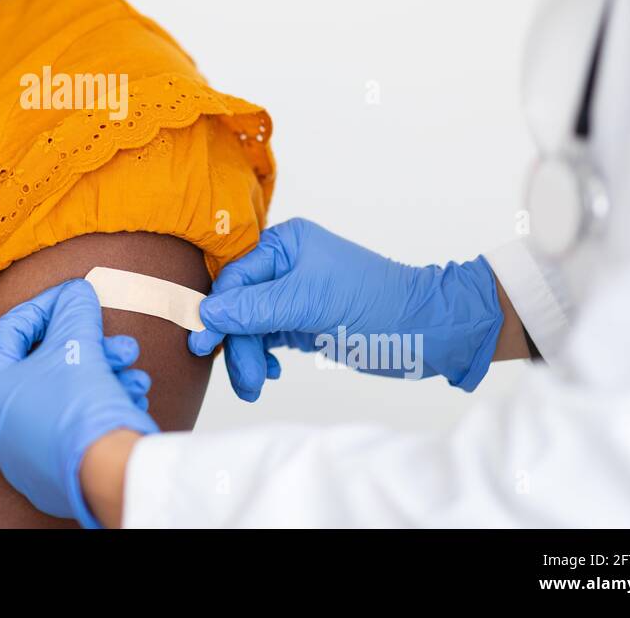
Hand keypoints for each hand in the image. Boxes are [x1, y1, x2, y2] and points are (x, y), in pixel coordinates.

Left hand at [0, 278, 158, 526]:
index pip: (6, 333)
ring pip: (64, 395)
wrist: (107, 472)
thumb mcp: (78, 343)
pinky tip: (132, 397)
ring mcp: (23, 451)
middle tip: (118, 343)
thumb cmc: (80, 406)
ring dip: (103, 376)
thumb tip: (76, 293)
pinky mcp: (50, 470)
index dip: (40, 307)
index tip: (71, 298)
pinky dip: (100, 405)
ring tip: (134, 374)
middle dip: (88, 347)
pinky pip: (73, 424)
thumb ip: (74, 310)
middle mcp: (0, 424)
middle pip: (44, 366)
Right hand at [189, 219, 503, 399]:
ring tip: (257, 385)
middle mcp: (285, 264)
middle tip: (246, 380)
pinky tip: (271, 373)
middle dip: (238, 343)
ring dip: (248, 357)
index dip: (218, 312)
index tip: (203, 343)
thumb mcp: (311, 304)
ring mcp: (292, 294)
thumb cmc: (377, 305)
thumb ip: (256, 308)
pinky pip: (265, 337)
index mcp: (286, 244)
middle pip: (238, 305)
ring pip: (249, 326)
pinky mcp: (301, 320)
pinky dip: (262, 357)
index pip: (235, 277)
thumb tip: (208, 313)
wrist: (426, 330)